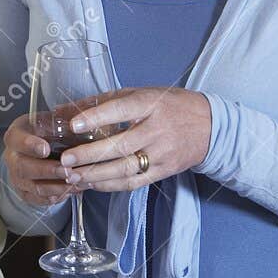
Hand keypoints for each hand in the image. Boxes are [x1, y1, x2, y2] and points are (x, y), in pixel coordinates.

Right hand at [0, 114, 74, 206]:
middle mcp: (12, 157)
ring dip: (57, 187)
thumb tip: (82, 117)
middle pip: (23, 167)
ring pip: (33, 187)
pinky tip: (73, 191)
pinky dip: (57, 197)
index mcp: (15, 135)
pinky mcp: (25, 193)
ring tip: (77, 183)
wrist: (40, 150)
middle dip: (48, 171)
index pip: (16, 139)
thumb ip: (64, 118)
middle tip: (68, 171)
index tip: (46, 148)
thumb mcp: (52, 120)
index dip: (29, 145)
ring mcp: (17, 177)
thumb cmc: (48, 132)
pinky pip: (39, 200)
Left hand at [56, 87, 211, 192]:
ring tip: (73, 176)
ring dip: (96, 175)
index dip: (96, 118)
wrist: (210, 126)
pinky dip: (111, 185)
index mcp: (150, 104)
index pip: (121, 111)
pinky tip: (92, 184)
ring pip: (125, 169)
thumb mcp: (142, 92)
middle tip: (66, 159)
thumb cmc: (170, 105)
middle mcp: (156, 130)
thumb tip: (71, 109)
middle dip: (90, 155)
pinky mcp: (164, 171)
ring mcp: (161, 154)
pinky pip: (134, 182)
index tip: (74, 125)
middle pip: (120, 145)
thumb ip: (106, 101)